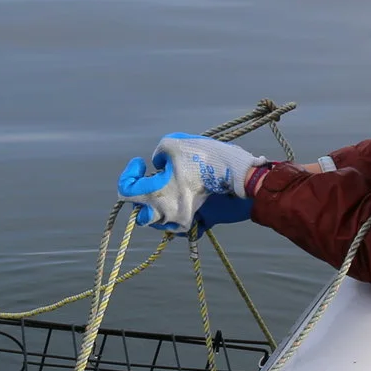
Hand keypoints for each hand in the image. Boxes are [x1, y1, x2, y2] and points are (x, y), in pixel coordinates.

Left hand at [116, 133, 263, 234]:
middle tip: (153, 181)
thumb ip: (159, 153)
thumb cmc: (208, 158)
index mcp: (157, 194)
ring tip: (169, 188)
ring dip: (160, 208)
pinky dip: (179, 218)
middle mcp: (168, 213)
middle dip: (143, 197)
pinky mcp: (202, 223)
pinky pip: (183, 227)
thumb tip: (157, 165)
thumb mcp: (175, 143)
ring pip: (162, 224)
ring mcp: (185, 221)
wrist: (242, 176)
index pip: (127, 192)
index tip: (140, 163)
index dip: (128, 175)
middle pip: (142, 214)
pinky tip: (184, 204)